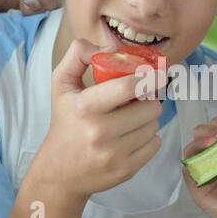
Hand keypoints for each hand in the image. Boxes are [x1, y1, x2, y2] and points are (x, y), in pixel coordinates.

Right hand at [32, 38, 164, 200]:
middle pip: (149, 108)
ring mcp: (114, 155)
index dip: (149, 77)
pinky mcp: (126, 170)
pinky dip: (148, 139)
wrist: (59, 171)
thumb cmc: (65, 122)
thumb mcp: (62, 84)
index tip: (157, 73)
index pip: (128, 87)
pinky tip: (132, 136)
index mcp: (85, 107)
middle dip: (149, 101)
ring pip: (154, 127)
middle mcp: (100, 132)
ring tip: (132, 119)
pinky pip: (154, 146)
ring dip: (148, 120)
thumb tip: (109, 46)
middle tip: (139, 100)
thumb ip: (79, 54)